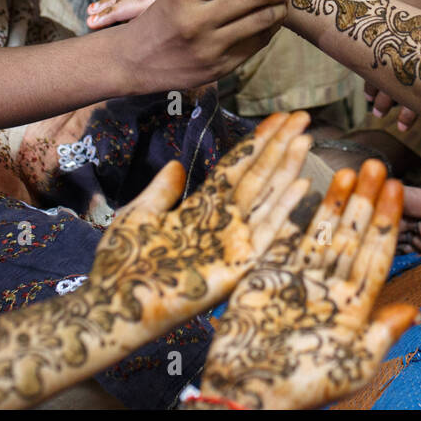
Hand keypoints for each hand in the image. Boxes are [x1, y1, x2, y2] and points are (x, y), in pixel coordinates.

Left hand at [85, 112, 318, 339]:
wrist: (115, 304)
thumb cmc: (122, 263)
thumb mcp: (140, 214)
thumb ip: (163, 191)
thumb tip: (177, 165)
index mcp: (202, 209)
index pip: (237, 167)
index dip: (257, 142)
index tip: (278, 118)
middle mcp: (223, 223)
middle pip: (258, 175)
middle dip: (280, 146)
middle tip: (303, 117)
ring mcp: (233, 243)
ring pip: (267, 196)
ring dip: (286, 168)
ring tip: (305, 139)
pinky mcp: (238, 265)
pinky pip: (266, 232)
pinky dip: (284, 208)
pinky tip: (302, 184)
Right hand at [101, 0, 287, 87]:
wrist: (131, 62)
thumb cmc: (157, 22)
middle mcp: (199, 20)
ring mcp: (211, 47)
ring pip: (263, 20)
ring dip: (279, 9)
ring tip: (282, 3)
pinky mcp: (219, 68)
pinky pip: (256, 44)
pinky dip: (269, 30)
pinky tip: (270, 23)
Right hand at [197, 160, 419, 409]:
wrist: (248, 390)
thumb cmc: (303, 386)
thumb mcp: (353, 365)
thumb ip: (382, 334)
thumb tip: (415, 312)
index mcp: (353, 308)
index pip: (377, 255)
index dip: (388, 222)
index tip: (399, 190)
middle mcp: (330, 288)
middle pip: (354, 236)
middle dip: (368, 201)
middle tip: (379, 166)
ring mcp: (300, 278)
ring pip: (325, 232)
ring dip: (339, 201)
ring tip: (352, 169)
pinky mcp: (270, 274)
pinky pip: (289, 238)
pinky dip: (300, 214)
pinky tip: (311, 186)